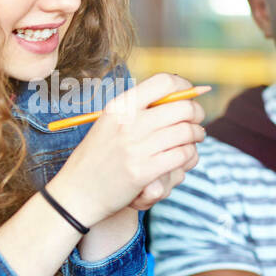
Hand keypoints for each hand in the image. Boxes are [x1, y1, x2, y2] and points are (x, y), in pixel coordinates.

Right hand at [48, 73, 205, 223]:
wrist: (78, 192)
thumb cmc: (99, 156)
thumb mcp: (111, 123)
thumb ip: (140, 109)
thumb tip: (181, 96)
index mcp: (120, 105)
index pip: (165, 82)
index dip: (185, 88)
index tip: (190, 97)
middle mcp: (128, 122)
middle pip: (184, 108)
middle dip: (197, 115)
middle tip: (196, 123)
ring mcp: (136, 147)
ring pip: (187, 133)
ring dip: (197, 137)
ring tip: (193, 140)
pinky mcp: (144, 170)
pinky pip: (182, 156)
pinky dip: (188, 156)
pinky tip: (183, 158)